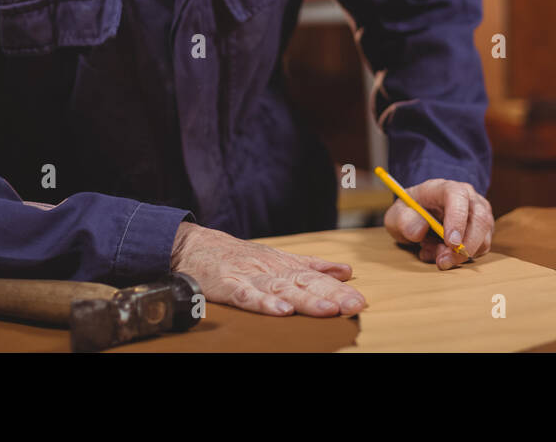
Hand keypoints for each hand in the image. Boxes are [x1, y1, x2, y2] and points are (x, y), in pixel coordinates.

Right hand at [170, 222, 366, 316]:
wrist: (194, 246)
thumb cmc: (239, 257)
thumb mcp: (278, 258)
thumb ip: (312, 265)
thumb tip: (346, 270)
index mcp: (284, 266)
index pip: (316, 278)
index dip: (338, 289)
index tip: (361, 300)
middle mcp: (271, 270)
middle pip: (305, 283)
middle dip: (331, 294)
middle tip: (354, 304)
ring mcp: (250, 277)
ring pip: (281, 289)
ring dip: (305, 300)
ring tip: (327, 309)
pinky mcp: (227, 285)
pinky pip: (247, 295)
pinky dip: (264, 302)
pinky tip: (280, 310)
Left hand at [383, 179, 494, 268]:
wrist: (419, 217)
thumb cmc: (410, 213)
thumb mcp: (397, 215)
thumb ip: (403, 220)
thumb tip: (420, 231)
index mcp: (444, 187)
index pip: (457, 195)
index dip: (457, 218)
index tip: (450, 242)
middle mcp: (467, 197)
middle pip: (479, 219)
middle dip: (463, 246)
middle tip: (443, 261)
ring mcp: (479, 212)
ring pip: (483, 237)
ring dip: (459, 255)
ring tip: (434, 253)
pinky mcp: (483, 230)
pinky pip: (481, 248)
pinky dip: (462, 257)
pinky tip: (442, 253)